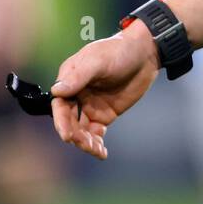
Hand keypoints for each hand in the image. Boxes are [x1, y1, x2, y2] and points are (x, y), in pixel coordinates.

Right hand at [49, 25, 160, 159]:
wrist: (145, 54)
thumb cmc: (119, 50)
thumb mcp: (98, 60)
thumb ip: (78, 76)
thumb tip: (56, 91)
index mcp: (70, 79)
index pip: (60, 104)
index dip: (61, 121)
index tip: (66, 135)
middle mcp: (77, 94)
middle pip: (69, 121)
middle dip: (75, 135)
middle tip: (86, 144)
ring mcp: (90, 105)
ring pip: (81, 129)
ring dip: (85, 142)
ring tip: (96, 150)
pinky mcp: (105, 114)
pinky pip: (96, 132)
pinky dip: (96, 143)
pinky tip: (101, 153)